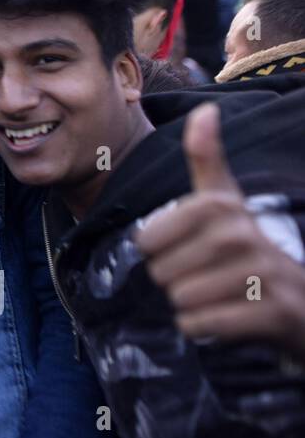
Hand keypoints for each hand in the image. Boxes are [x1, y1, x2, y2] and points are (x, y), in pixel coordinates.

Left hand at [135, 103, 304, 358]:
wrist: (303, 304)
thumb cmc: (250, 251)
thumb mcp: (227, 202)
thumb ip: (208, 160)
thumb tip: (205, 109)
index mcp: (224, 206)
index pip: (149, 236)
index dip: (154, 249)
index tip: (177, 248)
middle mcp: (245, 234)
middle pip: (162, 271)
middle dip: (173, 281)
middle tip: (204, 279)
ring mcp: (264, 273)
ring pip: (182, 298)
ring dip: (189, 306)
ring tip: (217, 297)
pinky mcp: (275, 312)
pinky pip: (202, 323)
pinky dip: (201, 328)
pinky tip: (221, 319)